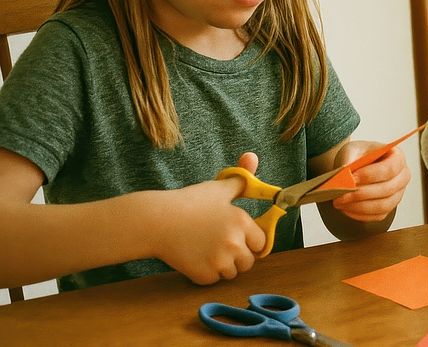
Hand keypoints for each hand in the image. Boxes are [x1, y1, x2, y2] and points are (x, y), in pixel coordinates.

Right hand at [147, 152, 266, 284]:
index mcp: (242, 222)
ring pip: (232, 272)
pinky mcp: (203, 275)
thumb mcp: (217, 188)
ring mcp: (219, 261)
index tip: (239, 237)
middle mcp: (235, 243)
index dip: (251, 240)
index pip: (261, 243)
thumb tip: (252, 157)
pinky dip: (207, 273)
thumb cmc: (188, 202)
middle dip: (238, 256)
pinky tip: (196, 256)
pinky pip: (214, 279)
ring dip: (223, 265)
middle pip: (248, 261)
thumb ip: (240, 178)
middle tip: (219, 243)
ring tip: (206, 248)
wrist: (156, 221)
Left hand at [332, 142, 410, 221]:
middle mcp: (402, 177)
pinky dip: (359, 214)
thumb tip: (344, 174)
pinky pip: (377, 216)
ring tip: (340, 202)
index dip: (371, 175)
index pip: (390, 168)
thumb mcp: (352, 150)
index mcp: (398, 158)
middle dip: (361, 193)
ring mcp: (398, 195)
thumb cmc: (359, 156)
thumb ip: (348, 159)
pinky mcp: (389, 208)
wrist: (358, 166)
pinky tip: (345, 208)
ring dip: (359, 206)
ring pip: (382, 206)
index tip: (352, 178)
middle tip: (341, 194)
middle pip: (387, 189)